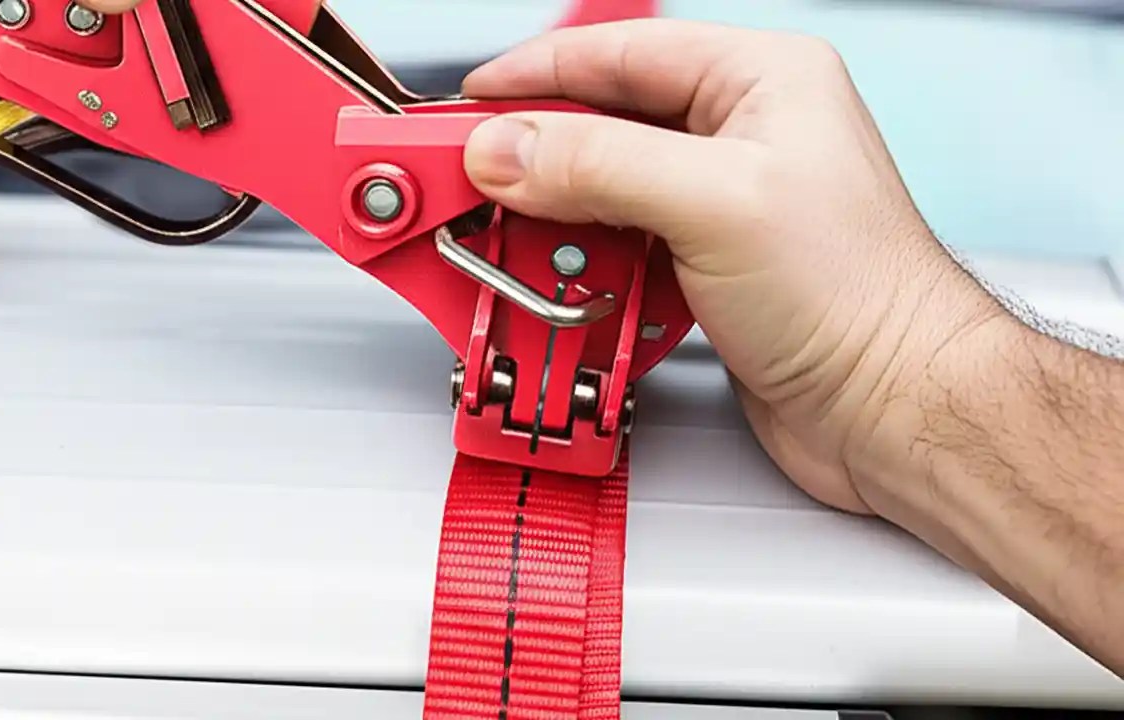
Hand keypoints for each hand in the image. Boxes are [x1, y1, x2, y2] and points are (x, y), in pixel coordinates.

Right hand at [462, 20, 1000, 515]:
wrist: (892, 409)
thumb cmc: (860, 297)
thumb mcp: (716, 203)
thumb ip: (598, 166)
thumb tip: (506, 150)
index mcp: (760, 81)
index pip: (620, 54)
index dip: (535, 76)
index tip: (469, 104)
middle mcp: (739, 137)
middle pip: (601, 127)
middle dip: (535, 161)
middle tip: (473, 183)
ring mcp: (719, 207)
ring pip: (602, 197)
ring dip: (558, 227)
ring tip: (519, 244)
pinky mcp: (703, 270)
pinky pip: (618, 254)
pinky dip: (585, 272)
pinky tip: (571, 285)